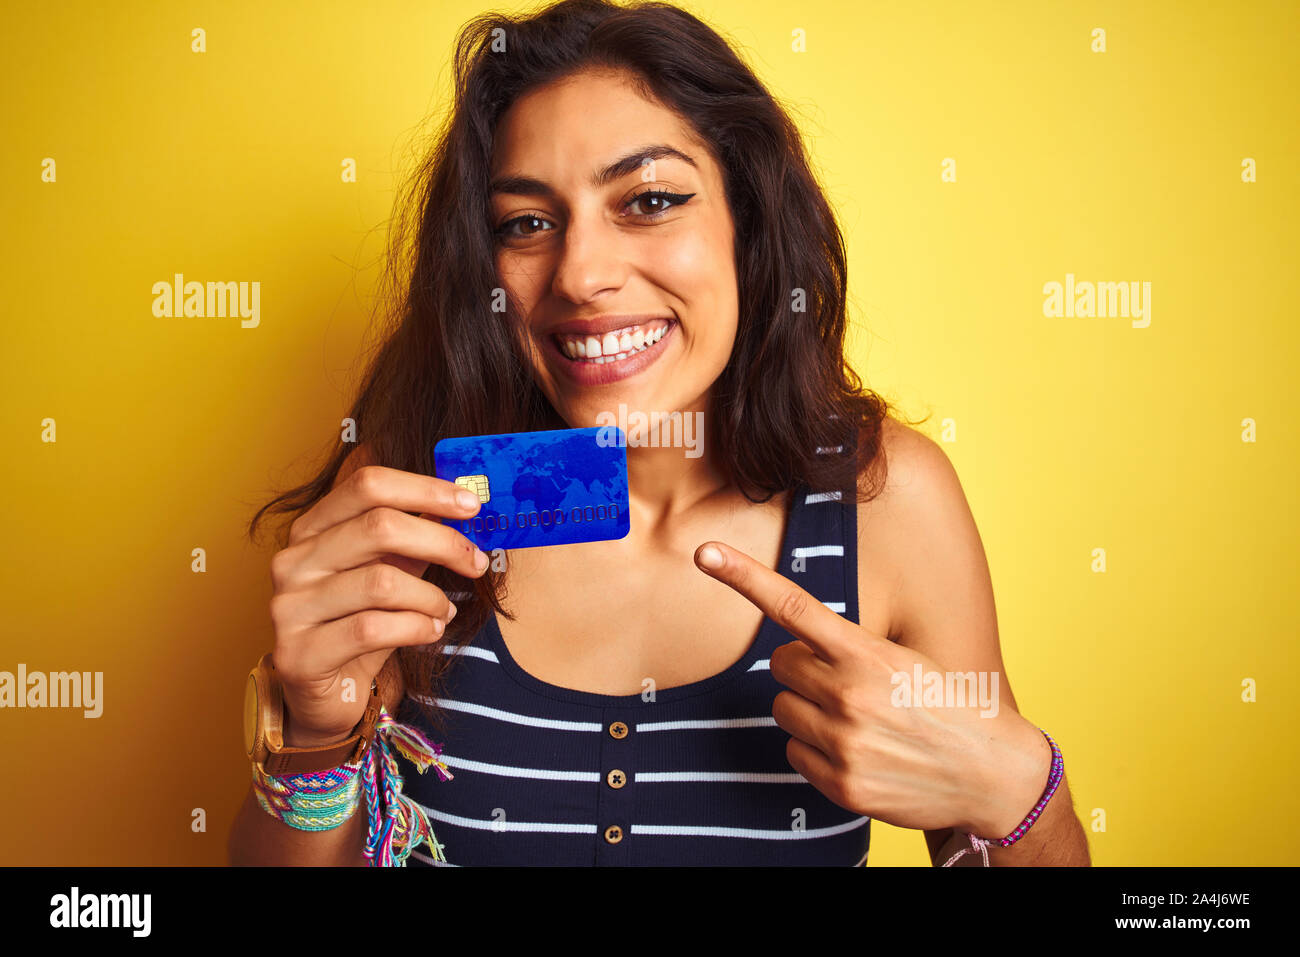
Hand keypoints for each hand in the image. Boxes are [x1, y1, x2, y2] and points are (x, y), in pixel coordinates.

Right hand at [267, 459, 490, 746]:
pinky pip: (373, 629)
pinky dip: (416, 628)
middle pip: (379, 526)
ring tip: (443, 611)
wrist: (325, 695)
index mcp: (312, 529)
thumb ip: (413, 541)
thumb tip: (464, 505)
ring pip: (382, 582)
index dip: (425, 490)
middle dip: (442, 542)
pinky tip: (429, 632)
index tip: (472, 505)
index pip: (368, 485)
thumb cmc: (361, 624)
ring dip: (430, 597)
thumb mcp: (390, 573)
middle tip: (477, 562)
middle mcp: (293, 561)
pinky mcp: (298, 654)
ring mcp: (289, 607)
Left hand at [692, 540, 1051, 836]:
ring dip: (808, 710)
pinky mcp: (842, 784)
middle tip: (845, 682)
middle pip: (780, 665)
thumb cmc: (947, 705)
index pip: (793, 606)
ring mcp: (843, 743)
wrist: (992, 773)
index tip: (705, 553)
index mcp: (866, 654)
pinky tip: (857, 752)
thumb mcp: (905, 660)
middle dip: (804, 669)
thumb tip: (794, 654)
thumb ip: (850, 651)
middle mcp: (849, 695)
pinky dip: (817, 751)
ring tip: (858, 720)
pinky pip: (795, 754)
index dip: (744, 576)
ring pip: (783, 710)